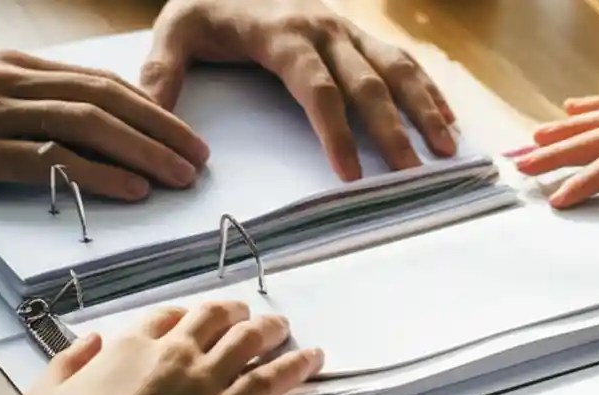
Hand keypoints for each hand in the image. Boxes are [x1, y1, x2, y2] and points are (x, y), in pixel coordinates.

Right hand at [0, 51, 208, 198]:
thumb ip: (18, 104)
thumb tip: (70, 127)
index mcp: (13, 67)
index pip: (99, 82)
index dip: (151, 107)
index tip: (185, 132)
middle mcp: (9, 83)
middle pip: (106, 100)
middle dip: (162, 129)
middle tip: (200, 158)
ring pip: (86, 126)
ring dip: (142, 152)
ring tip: (180, 177)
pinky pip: (46, 162)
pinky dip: (95, 176)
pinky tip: (129, 192)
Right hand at [15, 301, 323, 394]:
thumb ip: (66, 365)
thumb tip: (89, 344)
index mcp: (127, 348)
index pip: (164, 318)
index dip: (183, 315)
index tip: (193, 317)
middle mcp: (171, 354)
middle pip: (212, 318)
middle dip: (231, 313)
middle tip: (245, 314)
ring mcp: (203, 380)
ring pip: (247, 341)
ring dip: (267, 329)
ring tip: (282, 325)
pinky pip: (272, 378)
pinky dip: (296, 363)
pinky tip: (313, 356)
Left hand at [142, 0, 456, 180]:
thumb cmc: (207, 4)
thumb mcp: (175, 30)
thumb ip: (163, 72)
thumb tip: (151, 115)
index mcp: (283, 34)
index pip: (317, 88)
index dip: (335, 131)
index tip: (350, 173)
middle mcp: (324, 29)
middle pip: (367, 84)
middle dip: (392, 131)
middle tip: (411, 174)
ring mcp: (347, 30)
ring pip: (395, 68)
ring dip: (424, 108)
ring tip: (447, 147)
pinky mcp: (358, 34)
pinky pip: (401, 59)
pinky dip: (427, 89)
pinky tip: (446, 119)